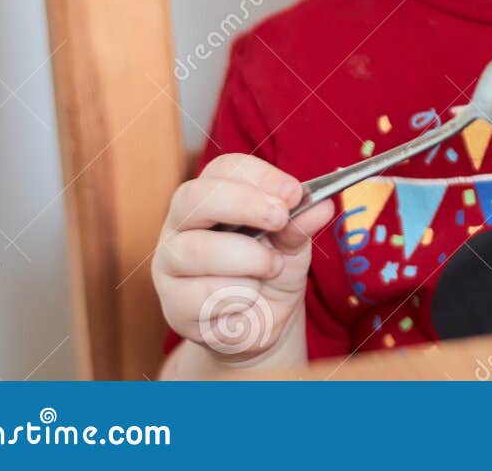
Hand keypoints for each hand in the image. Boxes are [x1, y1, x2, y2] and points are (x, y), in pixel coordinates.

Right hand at [153, 153, 335, 365]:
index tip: (295, 193)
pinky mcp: (173, 305)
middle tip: (281, 218)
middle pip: (195, 198)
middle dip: (244, 204)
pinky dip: (241, 297)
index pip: (224, 168)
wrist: (265, 323)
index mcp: (211, 197)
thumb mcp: (293, 244)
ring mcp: (170, 265)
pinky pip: (207, 294)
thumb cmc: (272, 270)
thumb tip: (322, 205)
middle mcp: (182, 225)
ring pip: (201, 250)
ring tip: (273, 268)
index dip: (260, 176)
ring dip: (251, 259)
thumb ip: (300, 225)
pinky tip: (249, 300)